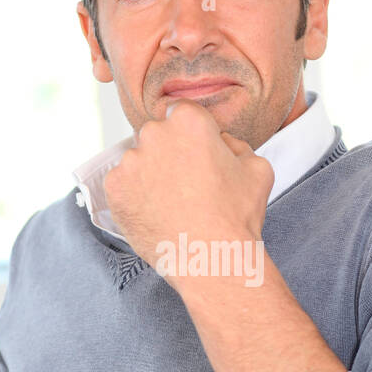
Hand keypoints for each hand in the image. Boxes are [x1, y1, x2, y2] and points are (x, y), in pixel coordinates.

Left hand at [103, 100, 273, 286]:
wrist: (210, 259)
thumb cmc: (236, 215)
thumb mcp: (257, 167)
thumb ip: (235, 144)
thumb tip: (220, 142)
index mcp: (188, 121)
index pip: (183, 112)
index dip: (193, 133)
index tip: (198, 154)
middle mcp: (154, 134)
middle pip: (158, 135)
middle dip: (170, 152)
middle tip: (187, 184)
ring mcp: (130, 161)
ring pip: (139, 160)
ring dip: (151, 174)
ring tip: (172, 204)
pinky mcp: (114, 188)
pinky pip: (123, 184)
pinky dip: (135, 195)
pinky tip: (157, 213)